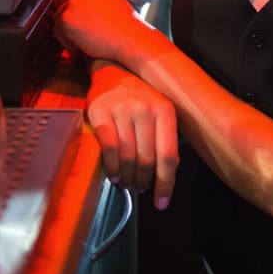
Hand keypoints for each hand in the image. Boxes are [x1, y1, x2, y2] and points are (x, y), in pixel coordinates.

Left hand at [56, 0, 151, 64]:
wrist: (130, 38)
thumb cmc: (125, 26)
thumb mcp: (112, 3)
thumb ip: (94, 1)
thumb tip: (80, 10)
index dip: (78, 12)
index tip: (82, 23)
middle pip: (65, 5)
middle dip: (72, 21)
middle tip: (81, 35)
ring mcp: (73, 2)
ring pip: (60, 18)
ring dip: (68, 31)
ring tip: (83, 42)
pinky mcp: (66, 18)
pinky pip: (58, 31)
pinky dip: (67, 41)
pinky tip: (80, 47)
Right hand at [87, 60, 178, 209]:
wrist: (113, 70)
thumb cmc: (140, 96)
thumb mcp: (159, 111)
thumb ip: (166, 137)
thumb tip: (170, 170)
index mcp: (165, 111)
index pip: (168, 155)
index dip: (165, 183)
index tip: (162, 203)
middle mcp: (146, 109)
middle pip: (147, 160)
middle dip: (144, 182)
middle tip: (140, 189)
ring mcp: (123, 111)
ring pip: (128, 157)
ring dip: (128, 178)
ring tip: (128, 184)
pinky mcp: (101, 113)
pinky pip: (108, 148)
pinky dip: (112, 167)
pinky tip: (114, 176)